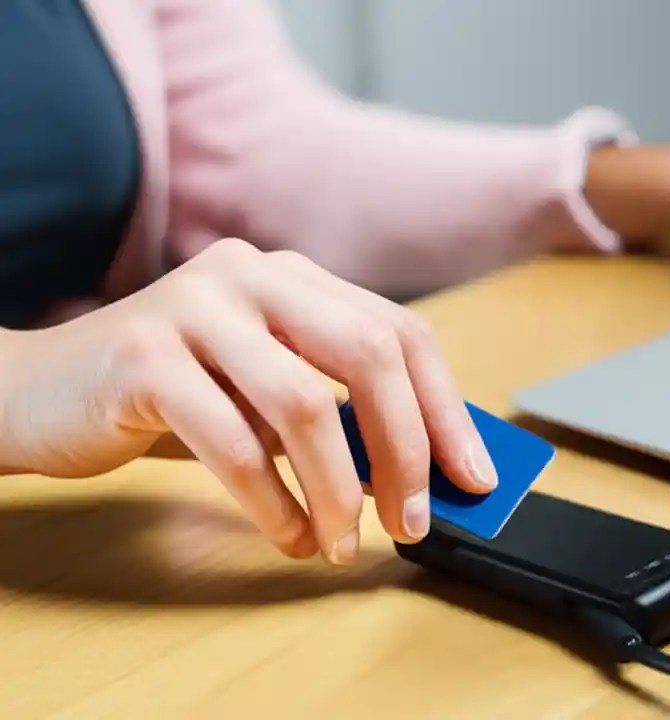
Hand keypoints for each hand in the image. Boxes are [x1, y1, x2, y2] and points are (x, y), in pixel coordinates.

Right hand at [0, 239, 496, 563]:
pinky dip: (274, 503)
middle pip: (368, 355)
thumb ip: (336, 411)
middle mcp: (253, 275)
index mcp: (295, 277)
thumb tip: (422, 471)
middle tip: (415, 518)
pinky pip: (234, 443)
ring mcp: (196, 309)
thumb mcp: (263, 390)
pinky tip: (289, 535)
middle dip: (407, 448)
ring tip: (342, 542)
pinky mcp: (144, 356)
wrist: (35, 391)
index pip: (400, 332)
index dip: (446, 408)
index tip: (474, 476)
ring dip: (339, 490)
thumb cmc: (168, 397)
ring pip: (304, 404)